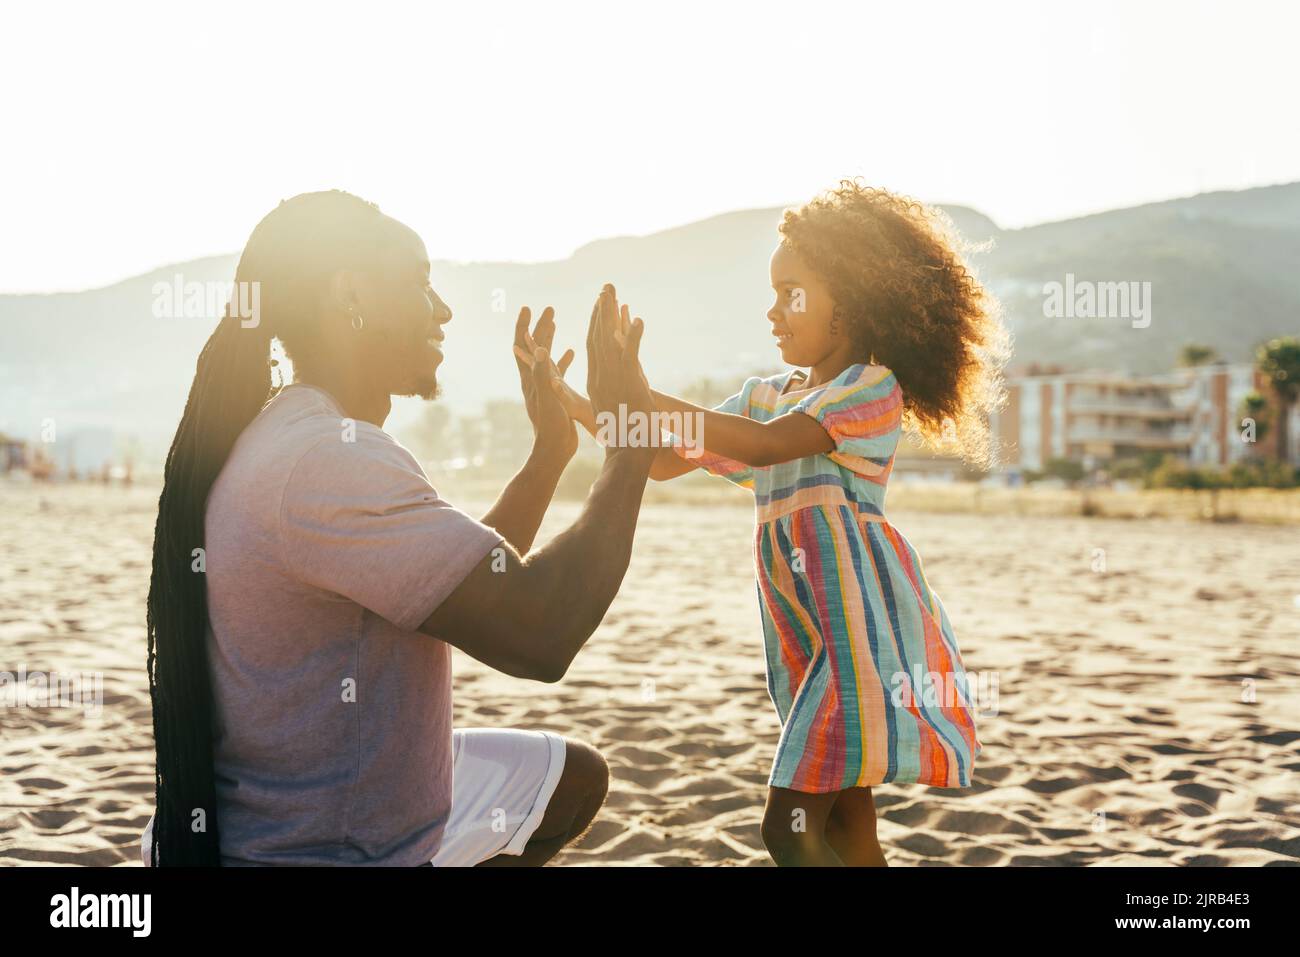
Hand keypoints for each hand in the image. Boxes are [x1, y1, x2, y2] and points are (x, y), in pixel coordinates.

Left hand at [512, 306, 577, 463]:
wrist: (554, 450)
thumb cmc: (551, 426)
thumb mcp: (548, 397)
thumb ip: (543, 373)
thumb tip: (538, 347)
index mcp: (530, 378)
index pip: (522, 346)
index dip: (523, 326)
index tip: (528, 308)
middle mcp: (534, 380)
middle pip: (533, 347)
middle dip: (539, 326)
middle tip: (548, 309)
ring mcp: (543, 387)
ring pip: (545, 357)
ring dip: (548, 339)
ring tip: (555, 322)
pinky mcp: (553, 395)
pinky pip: (557, 372)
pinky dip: (562, 359)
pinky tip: (571, 352)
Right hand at [585, 284, 654, 455]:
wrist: (627, 456)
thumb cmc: (623, 439)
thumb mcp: (612, 414)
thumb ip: (610, 399)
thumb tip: (612, 397)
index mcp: (596, 382)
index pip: (594, 347)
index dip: (596, 323)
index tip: (599, 304)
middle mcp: (600, 378)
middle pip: (598, 337)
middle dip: (602, 310)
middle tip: (606, 287)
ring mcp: (613, 380)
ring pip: (608, 341)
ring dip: (611, 314)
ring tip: (612, 292)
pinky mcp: (629, 385)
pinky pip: (630, 355)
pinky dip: (634, 337)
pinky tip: (639, 319)